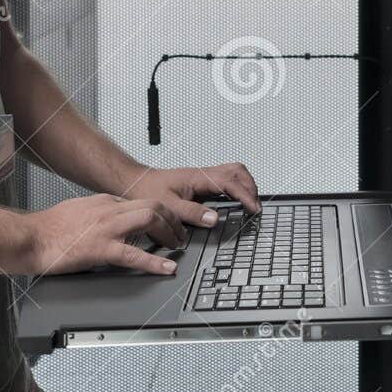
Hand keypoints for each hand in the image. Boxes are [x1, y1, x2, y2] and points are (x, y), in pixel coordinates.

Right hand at [23, 194, 184, 275]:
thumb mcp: (78, 209)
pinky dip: (155, 262)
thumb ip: (98, 211)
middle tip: (179, 232)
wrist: (30, 237)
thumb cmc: (48, 227)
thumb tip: (112, 218)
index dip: (159, 211)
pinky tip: (166, 268)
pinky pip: (134, 255)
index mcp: (103, 201)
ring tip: (177, 245)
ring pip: (149, 218)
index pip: (140, 201)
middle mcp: (109, 209)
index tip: (166, 221)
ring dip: (169, 231)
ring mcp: (106, 228)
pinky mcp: (100, 249)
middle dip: (172, 217)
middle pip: (153, 204)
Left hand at [121, 162, 260, 227]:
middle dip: (251, 188)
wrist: (135, 182)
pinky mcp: (201, 180)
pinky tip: (235, 198)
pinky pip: (226, 177)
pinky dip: (236, 186)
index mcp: (198, 178)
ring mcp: (203, 175)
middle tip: (256, 207)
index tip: (253, 208)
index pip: (230, 182)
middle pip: (237, 171)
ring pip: (233, 172)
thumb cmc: (147, 191)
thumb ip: (192, 213)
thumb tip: (214, 219)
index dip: (245, 195)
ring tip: (250, 202)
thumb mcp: (168, 206)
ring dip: (245, 184)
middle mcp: (203, 173)